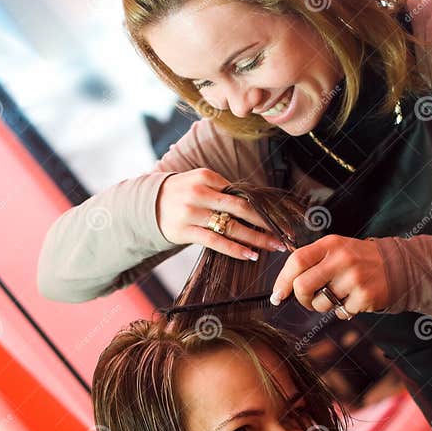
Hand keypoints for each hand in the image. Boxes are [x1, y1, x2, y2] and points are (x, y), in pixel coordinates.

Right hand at [156, 169, 285, 259]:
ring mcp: (191, 212)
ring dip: (255, 238)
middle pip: (240, 208)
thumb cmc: (183, 194)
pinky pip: (215, 241)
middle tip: (283, 234)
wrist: (148, 204)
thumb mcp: (200, 183)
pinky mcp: (184, 230)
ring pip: (230, 227)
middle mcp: (199, 192)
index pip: (242, 194)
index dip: (263, 207)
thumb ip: (224, 192)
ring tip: (272, 246)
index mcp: (207, 176)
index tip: (280, 219)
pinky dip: (235, 249)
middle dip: (265, 223)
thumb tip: (256, 208)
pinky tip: (249, 255)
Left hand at [270, 235, 388, 316]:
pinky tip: (353, 299)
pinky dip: (343, 311)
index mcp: (330, 244)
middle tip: (308, 300)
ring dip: (325, 306)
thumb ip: (311, 261)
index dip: (282, 280)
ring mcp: (355, 278)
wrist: (396, 266)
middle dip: (301, 298)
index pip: (297, 260)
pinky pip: (340, 313)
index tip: (277, 295)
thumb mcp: (336, 250)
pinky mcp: (366, 296)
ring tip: (338, 295)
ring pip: (321, 303)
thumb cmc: (358, 260)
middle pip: (303, 286)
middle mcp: (342, 259)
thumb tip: (282, 287)